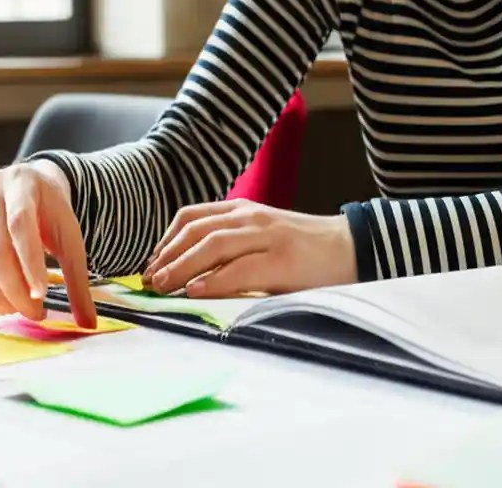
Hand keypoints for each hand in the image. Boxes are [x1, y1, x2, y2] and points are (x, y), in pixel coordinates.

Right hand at [0, 160, 96, 327]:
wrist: (28, 186)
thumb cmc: (51, 212)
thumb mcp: (70, 234)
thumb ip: (78, 277)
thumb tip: (88, 323)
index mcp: (21, 185)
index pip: (21, 225)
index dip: (29, 263)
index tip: (41, 296)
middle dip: (16, 289)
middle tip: (37, 314)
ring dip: (2, 296)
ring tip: (26, 311)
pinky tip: (7, 307)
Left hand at [142, 199, 356, 297]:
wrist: (352, 247)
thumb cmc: (303, 249)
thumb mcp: (261, 236)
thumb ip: (230, 244)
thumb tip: (188, 271)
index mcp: (243, 210)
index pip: (192, 217)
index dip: (165, 240)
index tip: (150, 263)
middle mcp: (251, 217)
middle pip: (196, 231)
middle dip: (167, 256)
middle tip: (149, 280)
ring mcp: (268, 236)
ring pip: (213, 246)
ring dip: (182, 267)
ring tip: (163, 286)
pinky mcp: (283, 260)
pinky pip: (240, 268)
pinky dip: (214, 280)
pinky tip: (195, 291)